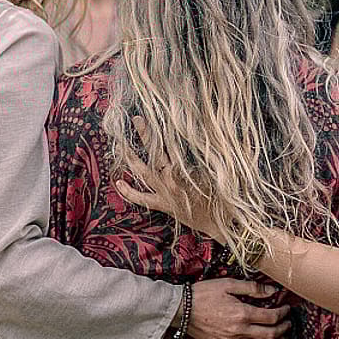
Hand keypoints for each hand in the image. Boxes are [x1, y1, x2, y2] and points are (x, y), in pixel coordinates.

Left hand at [114, 117, 225, 242]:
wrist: (218, 223)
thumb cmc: (220, 197)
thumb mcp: (216, 174)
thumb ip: (204, 158)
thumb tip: (200, 139)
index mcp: (184, 170)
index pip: (171, 145)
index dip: (163, 130)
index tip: (157, 115)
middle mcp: (170, 180)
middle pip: (154, 153)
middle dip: (145, 135)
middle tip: (136, 119)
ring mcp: (163, 192)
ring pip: (142, 172)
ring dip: (130, 158)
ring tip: (120, 145)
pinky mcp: (161, 204)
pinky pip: (141, 198)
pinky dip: (128, 191)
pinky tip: (117, 182)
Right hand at [187, 278, 291, 338]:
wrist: (181, 309)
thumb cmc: (203, 294)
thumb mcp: (228, 284)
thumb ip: (252, 288)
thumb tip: (271, 291)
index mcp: (242, 313)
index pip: (271, 317)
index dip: (283, 313)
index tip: (286, 308)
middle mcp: (239, 330)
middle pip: (269, 334)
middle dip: (283, 329)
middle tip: (288, 323)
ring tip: (281, 335)